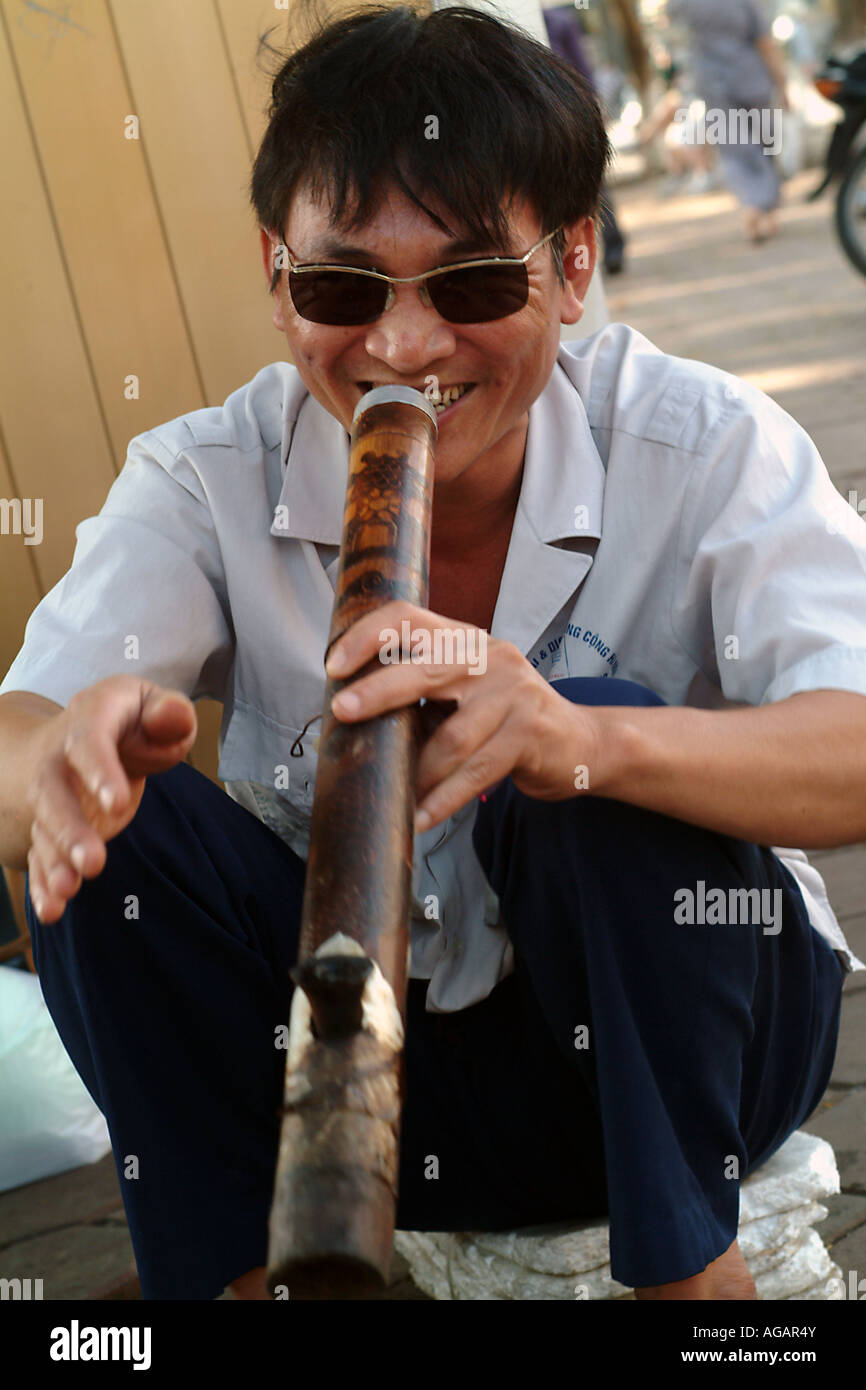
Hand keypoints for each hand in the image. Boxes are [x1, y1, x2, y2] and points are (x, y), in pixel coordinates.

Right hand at [25, 676, 196, 922]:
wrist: (87, 729)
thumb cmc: (134, 720)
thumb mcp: (155, 704)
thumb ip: (169, 713)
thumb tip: (173, 718)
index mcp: (90, 717)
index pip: (89, 742)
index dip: (100, 772)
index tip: (118, 806)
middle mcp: (58, 757)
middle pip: (53, 793)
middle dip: (69, 830)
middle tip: (92, 864)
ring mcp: (51, 794)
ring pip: (44, 828)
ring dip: (54, 862)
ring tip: (66, 893)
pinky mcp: (52, 826)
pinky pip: (40, 854)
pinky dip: (42, 882)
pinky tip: (51, 910)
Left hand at [324, 601, 599, 831]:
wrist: (579, 742)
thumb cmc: (505, 719)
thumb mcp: (463, 693)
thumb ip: (418, 694)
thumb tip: (350, 718)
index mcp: (464, 639)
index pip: (408, 617)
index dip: (367, 636)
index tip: (334, 666)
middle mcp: (490, 656)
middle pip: (424, 669)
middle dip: (378, 691)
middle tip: (342, 712)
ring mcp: (513, 692)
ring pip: (451, 737)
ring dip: (416, 772)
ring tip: (391, 795)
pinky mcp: (529, 732)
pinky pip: (477, 772)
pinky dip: (444, 799)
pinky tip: (421, 817)